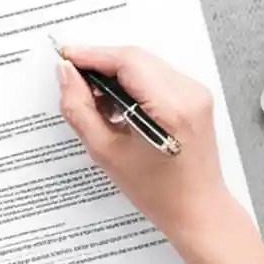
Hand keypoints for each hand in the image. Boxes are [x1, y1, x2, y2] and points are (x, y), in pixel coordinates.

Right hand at [56, 46, 238, 248]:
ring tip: (95, 101)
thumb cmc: (158, 192)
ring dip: (117, 74)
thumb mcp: (106, 152)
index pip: (126, 61)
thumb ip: (80, 109)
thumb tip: (66, 75)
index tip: (66, 57)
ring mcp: (196, 92)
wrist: (197, 209)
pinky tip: (118, 105)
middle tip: (74, 81)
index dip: (91, 55)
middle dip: (101, 64)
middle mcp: (189, 92)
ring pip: (146, 64)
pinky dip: (134, 83)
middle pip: (136, 58)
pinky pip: (158, 75)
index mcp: (170, 107)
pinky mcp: (196, 96)